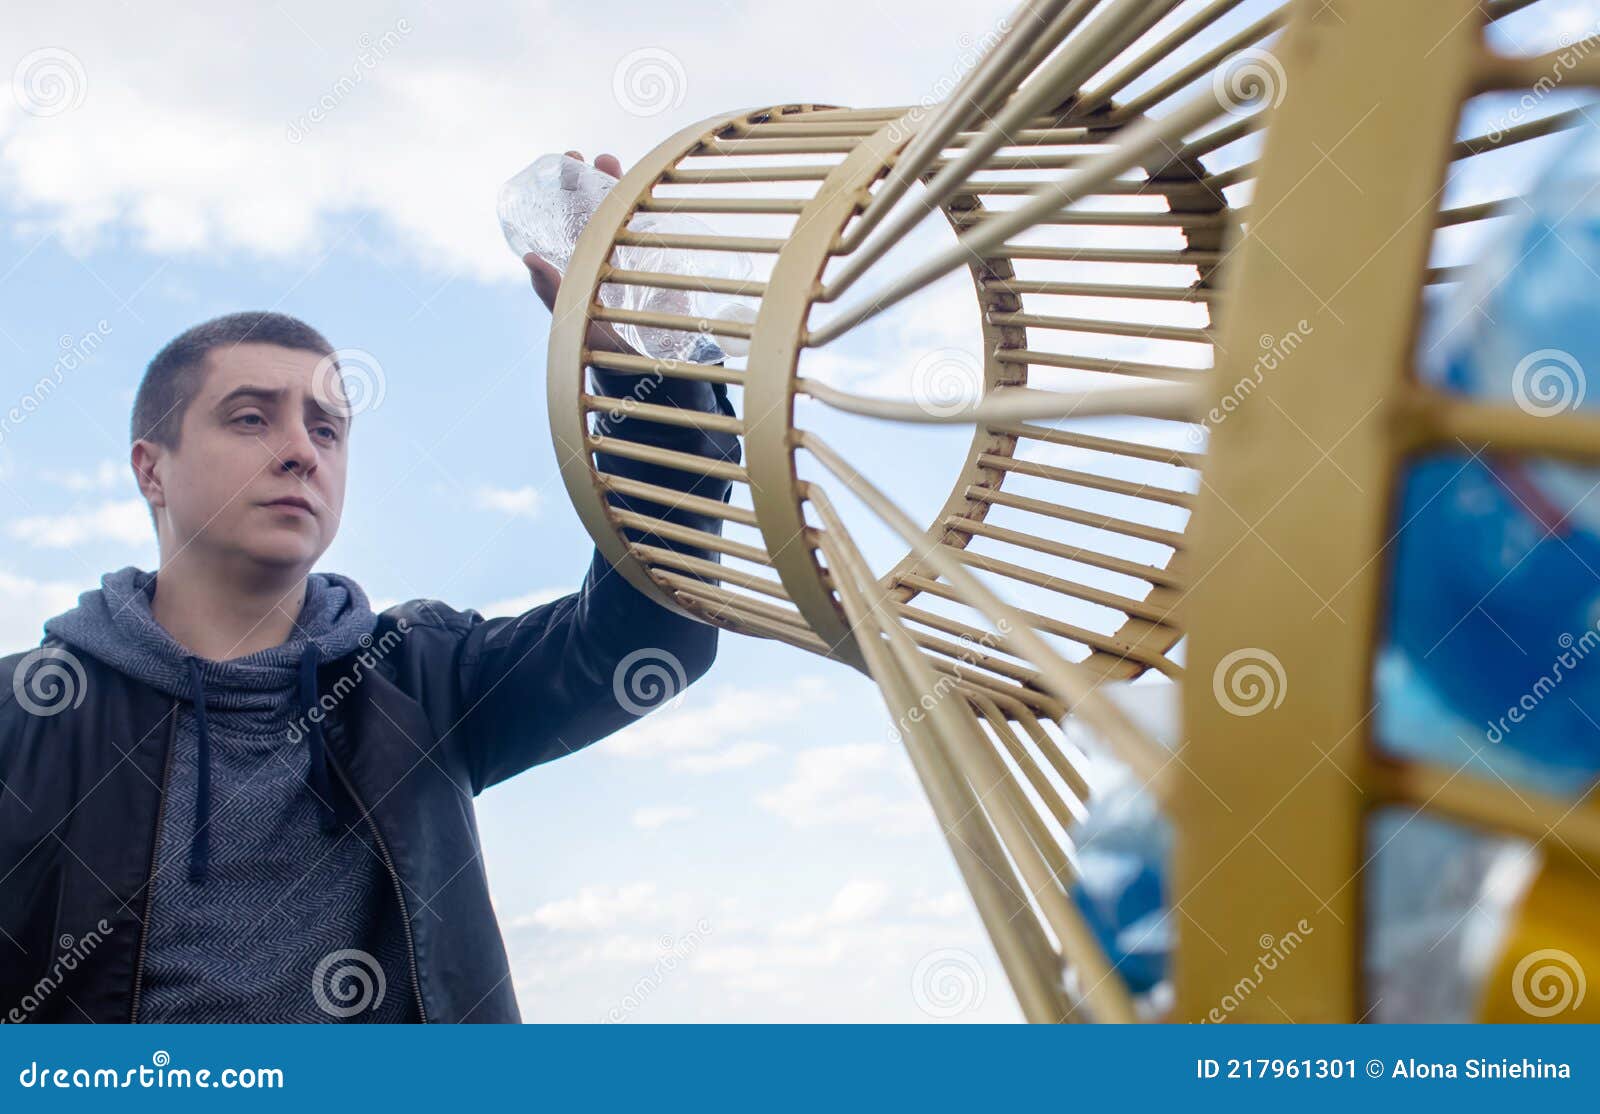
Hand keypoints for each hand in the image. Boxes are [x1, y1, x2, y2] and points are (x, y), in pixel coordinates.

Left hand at [525, 150, 634, 354]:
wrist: (639, 363)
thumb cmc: (598, 342)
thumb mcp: (569, 314)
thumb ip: (550, 290)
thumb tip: (528, 257)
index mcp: (579, 256)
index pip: (571, 213)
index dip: (566, 186)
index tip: (562, 164)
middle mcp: (605, 247)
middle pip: (596, 202)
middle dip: (587, 176)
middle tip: (577, 157)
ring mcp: (633, 250)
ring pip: (624, 208)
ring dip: (615, 181)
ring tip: (606, 161)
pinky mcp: (660, 259)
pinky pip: (654, 227)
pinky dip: (649, 206)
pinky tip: (644, 190)